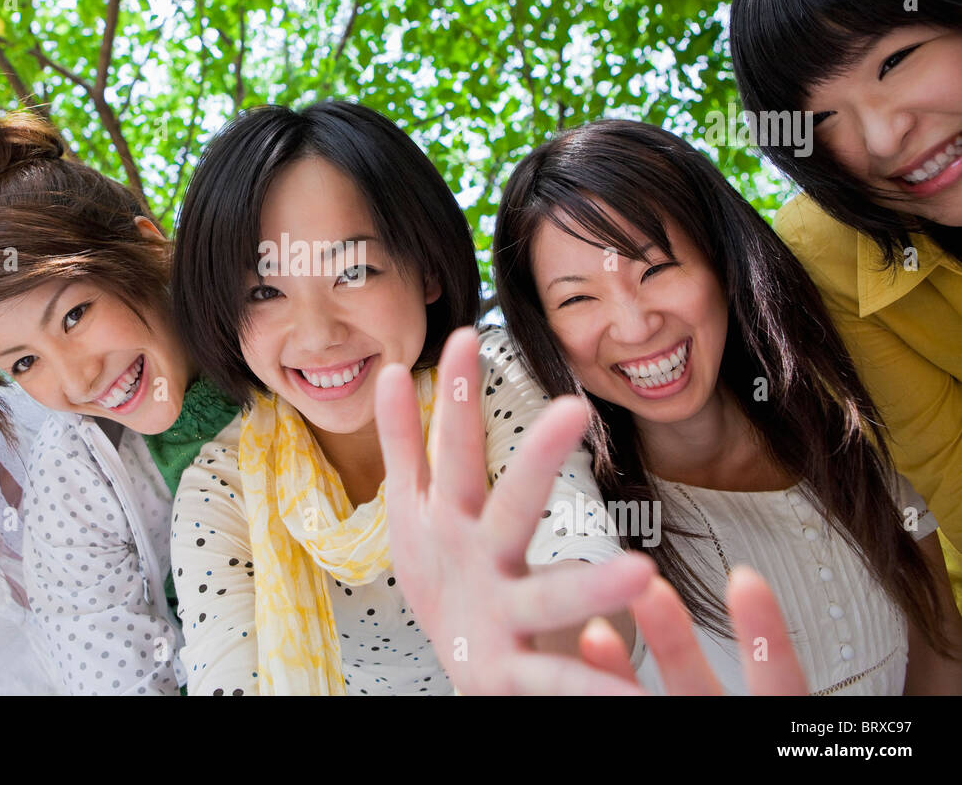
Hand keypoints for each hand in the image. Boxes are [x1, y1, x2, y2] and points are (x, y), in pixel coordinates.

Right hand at [375, 327, 806, 694]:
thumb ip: (407, 443)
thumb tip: (395, 369)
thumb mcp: (414, 509)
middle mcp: (473, 561)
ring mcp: (496, 617)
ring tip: (640, 570)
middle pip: (507, 505)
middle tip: (573, 409)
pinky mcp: (512, 673)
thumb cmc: (441, 574)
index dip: (455, 396)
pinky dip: (597, 691)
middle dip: (535, 460)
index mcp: (452, 519)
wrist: (449, 663)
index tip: (467, 336)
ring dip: (591, 587)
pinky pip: (560, 683)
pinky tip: (638, 697)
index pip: (453, 448)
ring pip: (549, 598)